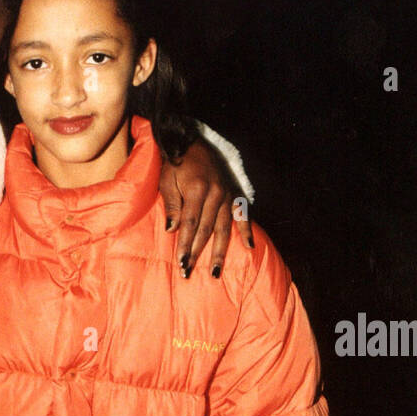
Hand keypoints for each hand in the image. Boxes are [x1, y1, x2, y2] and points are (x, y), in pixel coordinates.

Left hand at [160, 137, 254, 278]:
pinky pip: (243, 215)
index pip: (190, 224)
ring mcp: (227, 195)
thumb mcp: (167, 181)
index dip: (185, 245)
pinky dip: (246, 231)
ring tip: (215, 271)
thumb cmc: (176, 165)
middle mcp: (216, 194)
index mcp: (197, 190)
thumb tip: (172, 229)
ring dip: (219, 251)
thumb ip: (171, 205)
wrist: (192, 143)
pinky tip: (249, 247)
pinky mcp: (234, 194)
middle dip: (197, 253)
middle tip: (188, 272)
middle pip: (206, 230)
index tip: (180, 263)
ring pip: (224, 228)